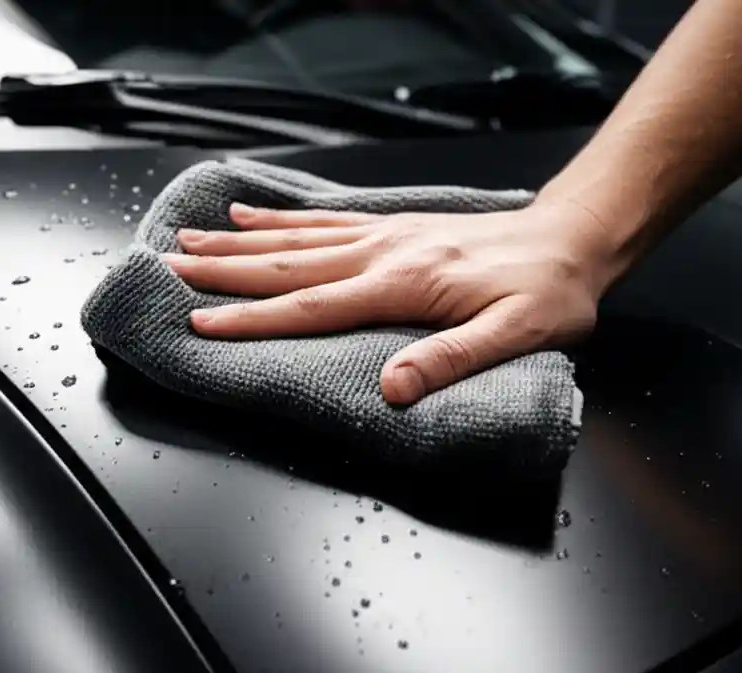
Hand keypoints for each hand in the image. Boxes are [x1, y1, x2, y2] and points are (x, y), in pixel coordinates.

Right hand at [162, 200, 623, 404]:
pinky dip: (281, 219)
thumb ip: (451, 359)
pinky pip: (324, 219)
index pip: (312, 307)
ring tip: (190, 240)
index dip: (253, 318)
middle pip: (287, 267)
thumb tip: (392, 389)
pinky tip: (251, 214)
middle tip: (169, 270)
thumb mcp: (516, 334)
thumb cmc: (549, 292)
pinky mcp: (392, 228)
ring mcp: (383, 236)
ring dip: (239, 243)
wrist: (572, 238)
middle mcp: (383, 254)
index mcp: (403, 285)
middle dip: (224, 271)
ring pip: (296, 241)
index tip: (202, 319)